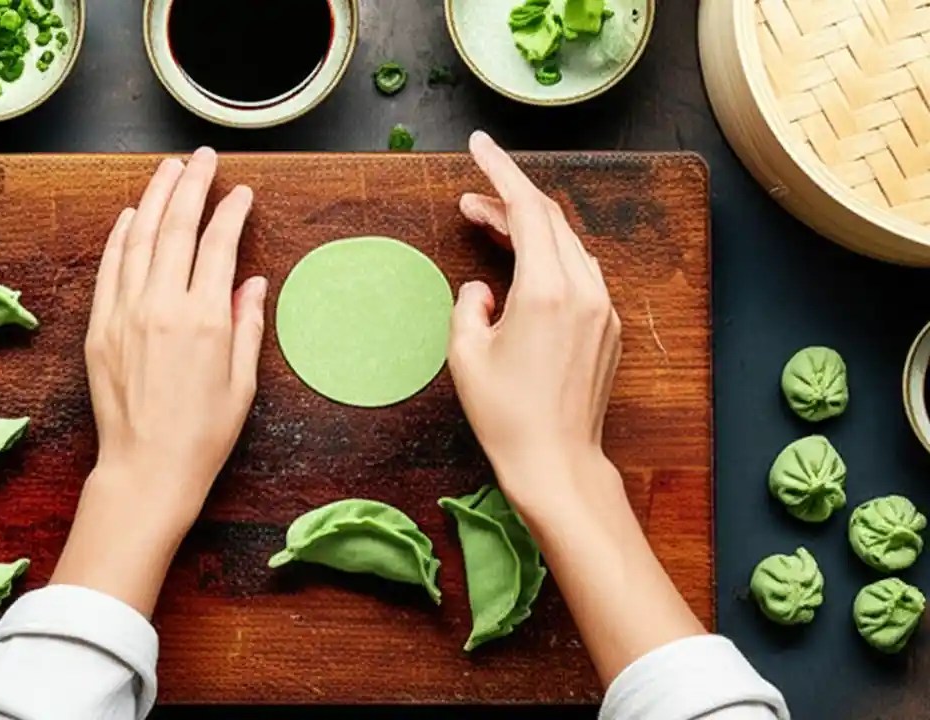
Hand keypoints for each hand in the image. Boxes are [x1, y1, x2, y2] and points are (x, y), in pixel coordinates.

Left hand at [52, 148, 266, 614]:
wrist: (146, 471)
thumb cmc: (202, 436)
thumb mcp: (242, 383)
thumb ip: (247, 325)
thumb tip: (252, 283)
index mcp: (205, 319)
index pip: (219, 244)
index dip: (231, 211)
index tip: (242, 193)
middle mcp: (162, 306)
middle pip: (176, 227)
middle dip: (192, 184)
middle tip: (203, 159)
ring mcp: (125, 313)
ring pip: (139, 238)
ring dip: (155, 197)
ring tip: (169, 169)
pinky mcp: (100, 327)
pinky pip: (110, 267)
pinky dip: (120, 236)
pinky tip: (133, 215)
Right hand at [451, 132, 703, 683]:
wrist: (556, 462)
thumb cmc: (506, 415)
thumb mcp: (466, 354)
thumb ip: (469, 305)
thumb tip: (483, 289)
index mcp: (547, 290)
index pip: (527, 208)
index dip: (500, 170)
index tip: (478, 144)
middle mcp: (583, 291)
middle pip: (549, 220)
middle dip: (508, 199)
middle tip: (469, 198)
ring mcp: (602, 309)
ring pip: (567, 245)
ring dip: (529, 229)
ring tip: (489, 229)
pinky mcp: (607, 328)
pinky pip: (579, 273)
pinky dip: (548, 257)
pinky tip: (522, 269)